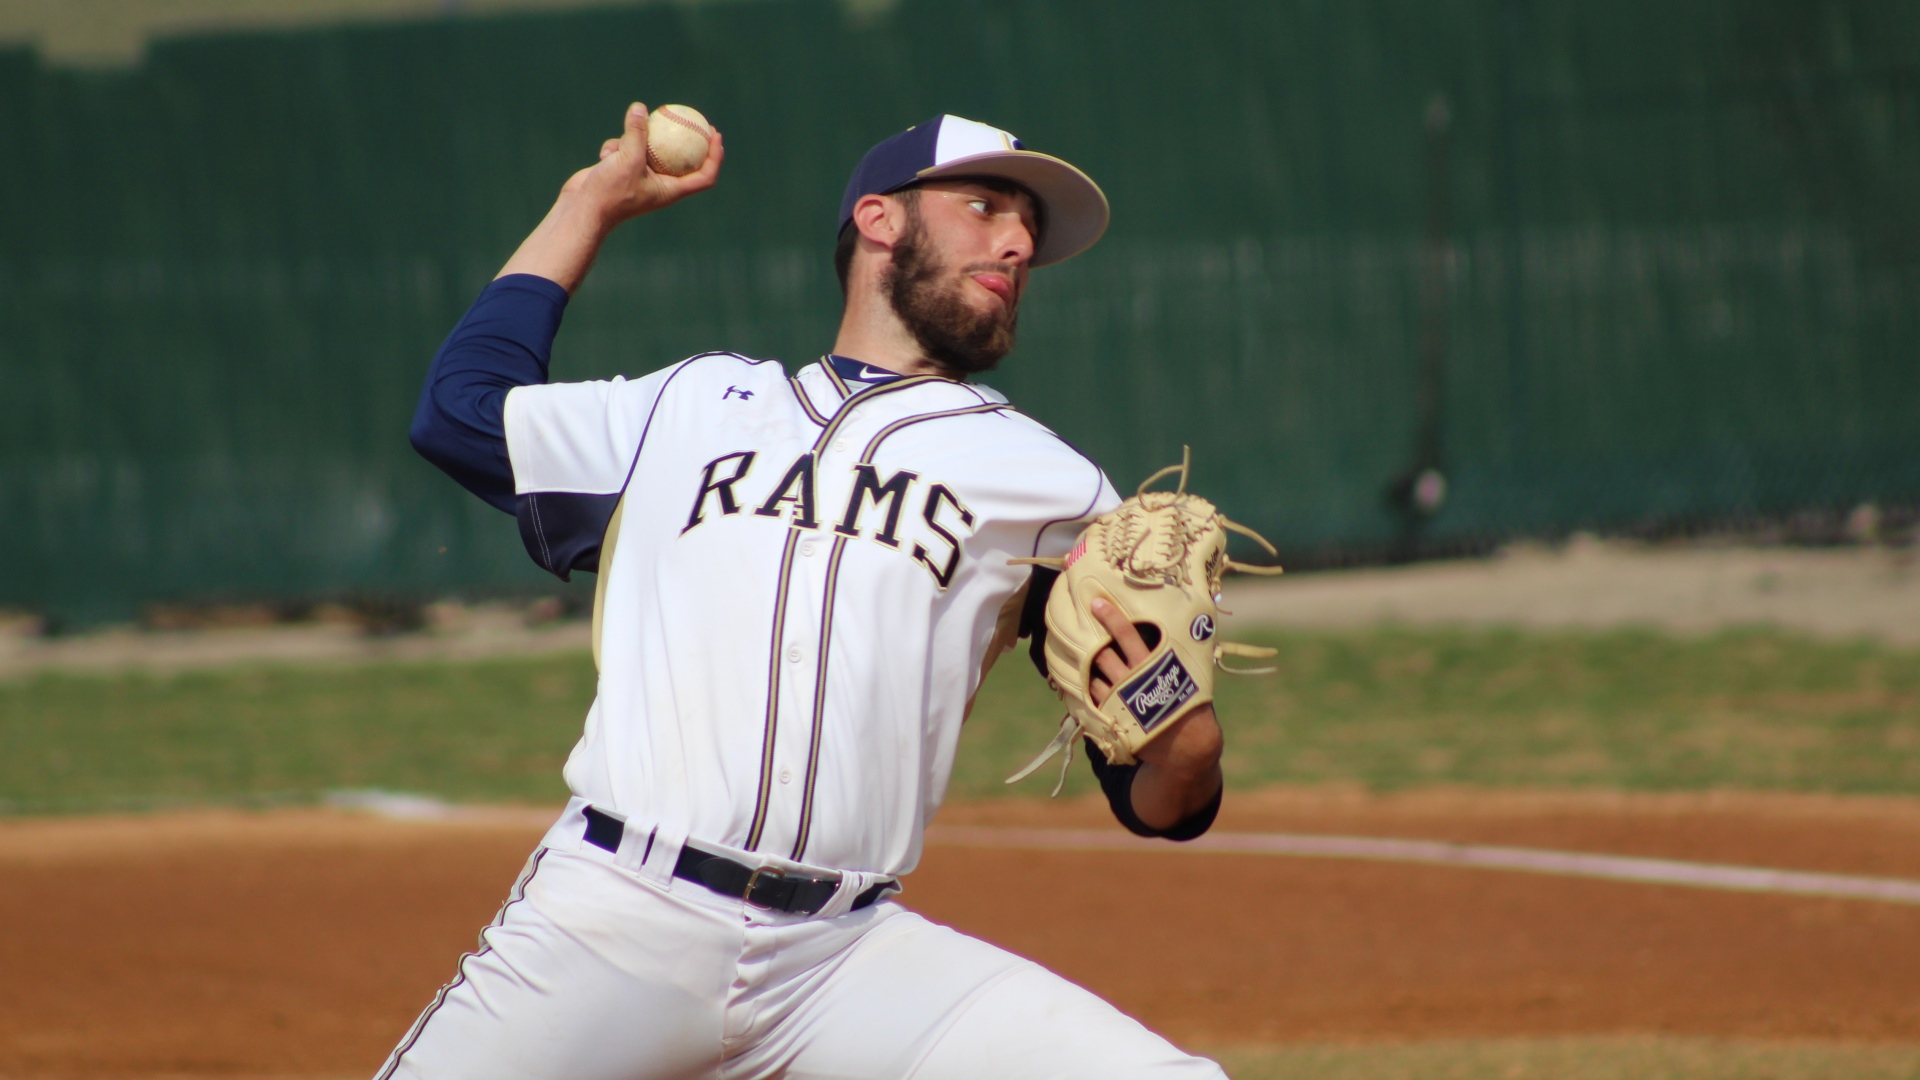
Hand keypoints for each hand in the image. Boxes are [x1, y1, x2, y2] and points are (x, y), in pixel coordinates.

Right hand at [496, 103, 724, 291]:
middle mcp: (659, 184)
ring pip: (647, 147)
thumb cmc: (609, 193)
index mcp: (670, 190)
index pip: (704, 176)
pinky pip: (625, 148)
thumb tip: (640, 108)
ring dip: (632, 140)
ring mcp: (640, 176)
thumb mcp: (628, 159)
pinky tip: (603, 155)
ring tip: (618, 149)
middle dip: (685, 138)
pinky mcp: (622, 170)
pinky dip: (615, 147)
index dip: (715, 156)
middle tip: (689, 116)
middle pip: (680, 158)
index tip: (715, 134)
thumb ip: (637, 133)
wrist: (581, 210)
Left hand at [1087, 597, 1223, 829]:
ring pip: (1093, 674)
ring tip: (1071, 646)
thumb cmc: (1192, 704)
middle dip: (1090, 636)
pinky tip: (1074, 676)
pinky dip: (1082, 685)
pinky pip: (1091, 697)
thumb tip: (1191, 624)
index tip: (1097, 603)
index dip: (1112, 618)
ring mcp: (1121, 699)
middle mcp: (1134, 680)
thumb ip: (1178, 653)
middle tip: (1076, 620)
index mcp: (1155, 665)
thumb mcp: (1191, 674)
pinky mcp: (1113, 717)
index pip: (1130, 635)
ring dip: (1082, 661)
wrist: (1187, 745)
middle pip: (1104, 653)